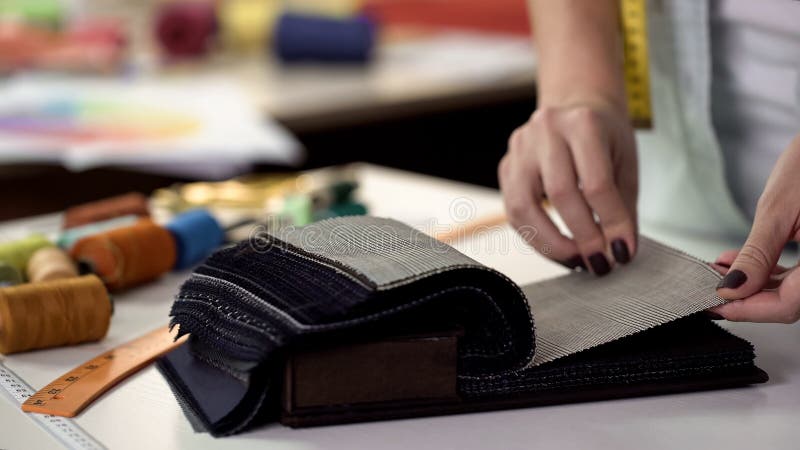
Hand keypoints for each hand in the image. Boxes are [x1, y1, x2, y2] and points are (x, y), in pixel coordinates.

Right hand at [498, 100, 637, 274]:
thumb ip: (622, 206)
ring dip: (551, 242)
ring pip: (525, 205)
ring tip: (575, 260)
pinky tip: (556, 247)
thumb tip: (618, 251)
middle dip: (582, 236)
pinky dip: (534, 236)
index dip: (611, 223)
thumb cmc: (604, 136)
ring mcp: (520, 147)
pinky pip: (514, 210)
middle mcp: (545, 130)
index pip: (597, 183)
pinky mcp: (506, 165)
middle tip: (599, 262)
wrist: (576, 106)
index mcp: (583, 122)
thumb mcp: (625, 163)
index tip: (622, 250)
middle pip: (560, 193)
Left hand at [711, 135, 799, 322]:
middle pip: (792, 303)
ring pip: (795, 293)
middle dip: (748, 300)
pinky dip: (769, 275)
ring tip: (719, 275)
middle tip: (710, 291)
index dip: (748, 309)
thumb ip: (756, 255)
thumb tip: (732, 289)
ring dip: (755, 289)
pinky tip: (739, 266)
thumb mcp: (777, 211)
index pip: (790, 305)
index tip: (713, 303)